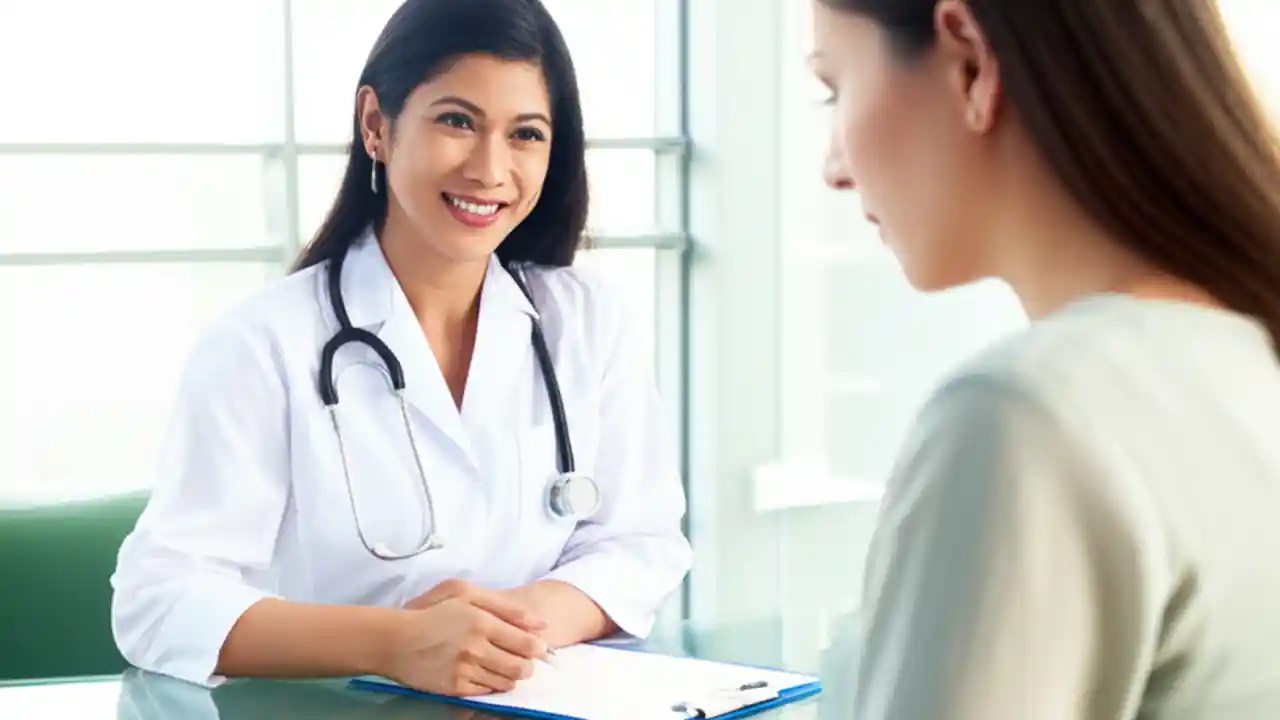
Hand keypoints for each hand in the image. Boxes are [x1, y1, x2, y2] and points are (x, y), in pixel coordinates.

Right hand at [384, 580, 549, 695]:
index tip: (538, 648)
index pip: (527, 644)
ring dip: (511, 676)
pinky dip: (492, 685)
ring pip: (506, 683)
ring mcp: (465, 670)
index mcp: (482, 622)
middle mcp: (476, 648)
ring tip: (502, 665)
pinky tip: (484, 673)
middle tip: (523, 660)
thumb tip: (540, 624)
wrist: (394, 640)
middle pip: (521, 668)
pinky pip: (486, 692)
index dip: (539, 649)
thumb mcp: (465, 593)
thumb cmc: (431, 612)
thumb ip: (505, 606)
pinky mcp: (454, 688)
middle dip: (528, 666)